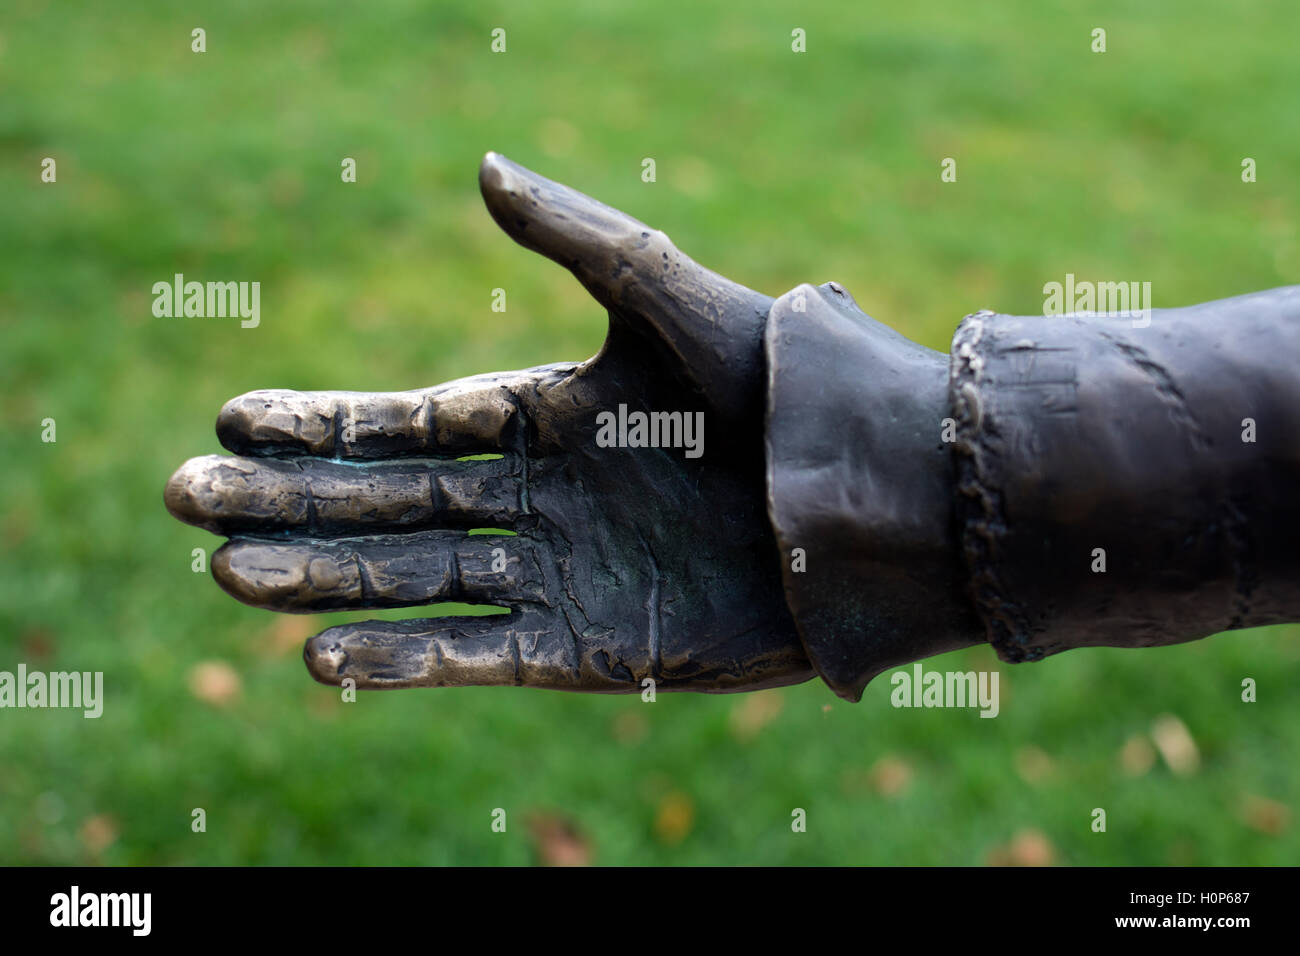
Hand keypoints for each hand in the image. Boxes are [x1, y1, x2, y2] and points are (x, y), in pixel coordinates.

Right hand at [165, 153, 813, 693]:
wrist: (872, 493)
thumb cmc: (780, 386)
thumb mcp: (672, 299)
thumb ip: (578, 241)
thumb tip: (480, 169)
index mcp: (550, 417)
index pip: (410, 425)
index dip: (323, 424)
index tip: (233, 419)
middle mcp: (543, 499)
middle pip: (390, 506)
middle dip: (290, 506)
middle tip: (185, 503)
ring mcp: (566, 576)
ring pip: (419, 582)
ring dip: (323, 583)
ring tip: (229, 576)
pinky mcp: (598, 648)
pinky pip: (484, 655)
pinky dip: (407, 660)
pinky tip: (325, 659)